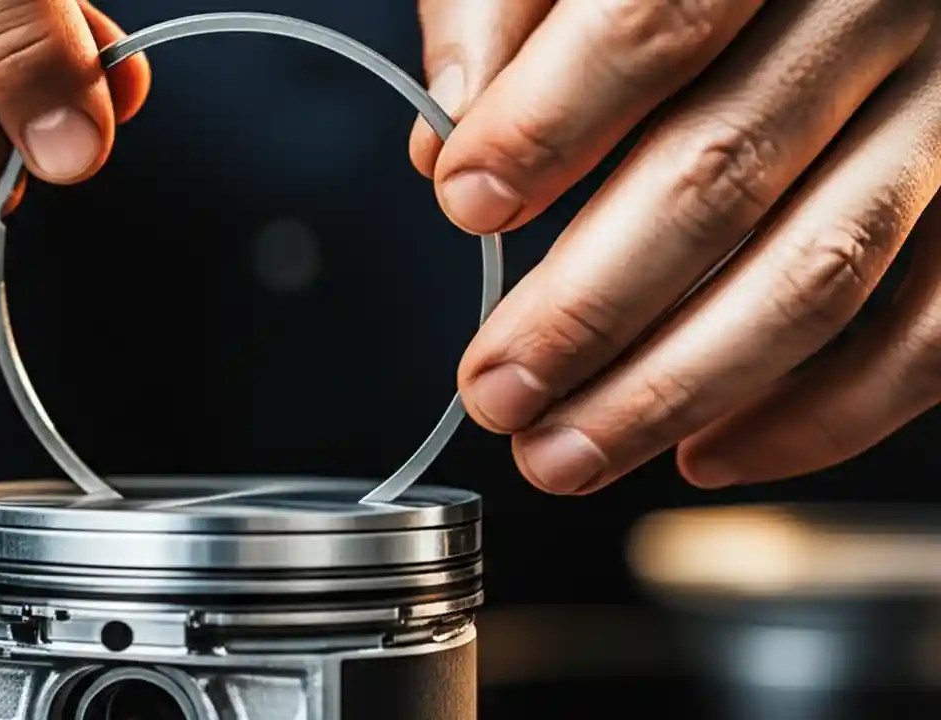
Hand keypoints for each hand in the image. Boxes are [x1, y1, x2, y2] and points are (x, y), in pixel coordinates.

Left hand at [412, 1, 940, 491]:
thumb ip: (505, 8)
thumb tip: (444, 135)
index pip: (653, 21)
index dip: (550, 122)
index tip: (467, 202)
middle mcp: (879, 8)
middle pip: (727, 171)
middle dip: (589, 307)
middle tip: (498, 390)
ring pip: (821, 270)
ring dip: (676, 388)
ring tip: (564, 451)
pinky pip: (929, 333)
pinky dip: (818, 417)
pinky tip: (705, 452)